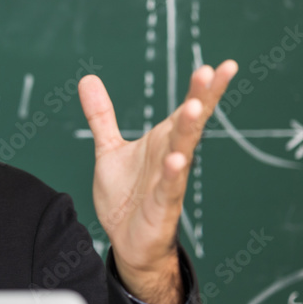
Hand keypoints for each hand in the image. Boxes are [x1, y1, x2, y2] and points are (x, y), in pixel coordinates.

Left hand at [78, 60, 237, 303]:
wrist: (124, 239)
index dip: (200, 89)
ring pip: (182, 151)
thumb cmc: (125, 193)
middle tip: (213, 72)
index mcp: (162, 141)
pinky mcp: (161, 206)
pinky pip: (169, 188)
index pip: (184, 110)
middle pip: (189, 123)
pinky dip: (172, 174)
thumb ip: (101, 116)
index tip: (216, 65)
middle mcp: (170, 157)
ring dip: (188, 130)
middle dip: (201, 98)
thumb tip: (88, 78)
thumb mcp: (108, 149)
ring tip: (194, 107)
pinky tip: (176, 160)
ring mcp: (169, 181)